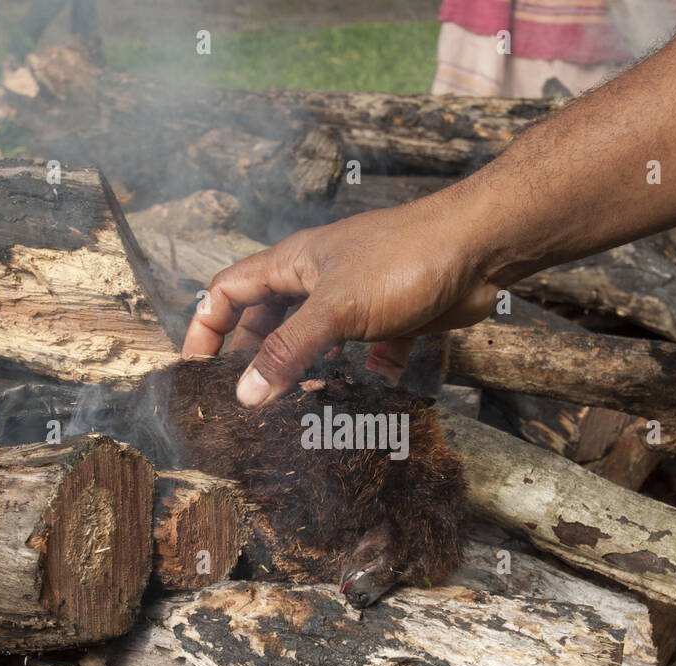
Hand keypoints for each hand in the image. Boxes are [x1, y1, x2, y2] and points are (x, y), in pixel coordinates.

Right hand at [181, 190, 500, 405]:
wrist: (480, 247)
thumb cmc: (404, 260)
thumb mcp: (335, 309)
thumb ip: (288, 351)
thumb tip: (244, 395)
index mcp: (293, 265)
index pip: (228, 291)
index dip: (205, 327)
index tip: (195, 370)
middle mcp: (320, 280)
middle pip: (270, 321)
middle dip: (256, 360)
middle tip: (248, 403)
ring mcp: (359, 299)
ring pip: (318, 341)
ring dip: (308, 373)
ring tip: (301, 409)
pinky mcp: (396, 319)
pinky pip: (369, 353)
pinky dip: (364, 377)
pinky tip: (365, 400)